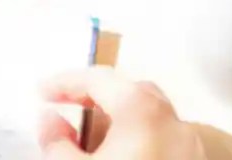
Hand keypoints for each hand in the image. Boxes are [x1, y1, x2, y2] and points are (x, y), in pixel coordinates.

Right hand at [38, 67, 205, 158]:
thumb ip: (55, 140)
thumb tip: (51, 118)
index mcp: (142, 109)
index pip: (98, 78)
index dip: (64, 82)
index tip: (42, 94)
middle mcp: (173, 120)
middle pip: (132, 91)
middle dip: (98, 94)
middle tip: (69, 105)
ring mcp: (190, 145)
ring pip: (152, 116)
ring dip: (120, 117)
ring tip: (93, 135)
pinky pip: (164, 139)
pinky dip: (140, 137)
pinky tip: (121, 153)